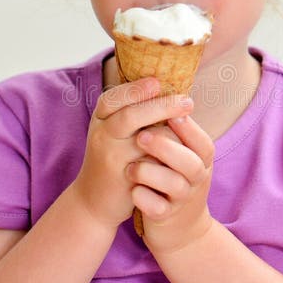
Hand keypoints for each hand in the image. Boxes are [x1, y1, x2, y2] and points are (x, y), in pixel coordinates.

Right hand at [72, 77, 194, 232]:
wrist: (92, 201)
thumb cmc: (110, 159)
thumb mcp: (113, 132)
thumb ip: (131, 112)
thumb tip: (166, 86)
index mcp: (100, 120)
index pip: (113, 98)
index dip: (135, 89)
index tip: (158, 82)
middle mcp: (102, 136)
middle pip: (129, 116)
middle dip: (160, 106)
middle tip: (186, 101)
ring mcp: (112, 158)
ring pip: (143, 140)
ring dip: (169, 130)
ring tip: (189, 122)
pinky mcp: (124, 178)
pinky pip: (150, 163)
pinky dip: (167, 153)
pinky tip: (184, 146)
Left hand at [126, 113, 214, 254]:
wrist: (178, 226)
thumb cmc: (173, 175)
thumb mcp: (181, 151)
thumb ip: (173, 126)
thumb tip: (156, 84)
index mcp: (201, 158)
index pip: (202, 141)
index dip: (186, 126)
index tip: (165, 111)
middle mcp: (197, 178)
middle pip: (190, 162)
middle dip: (165, 147)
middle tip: (141, 135)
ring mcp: (182, 200)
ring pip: (173, 186)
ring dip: (150, 173)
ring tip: (131, 167)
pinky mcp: (166, 217)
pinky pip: (156, 209)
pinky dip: (142, 199)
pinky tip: (131, 191)